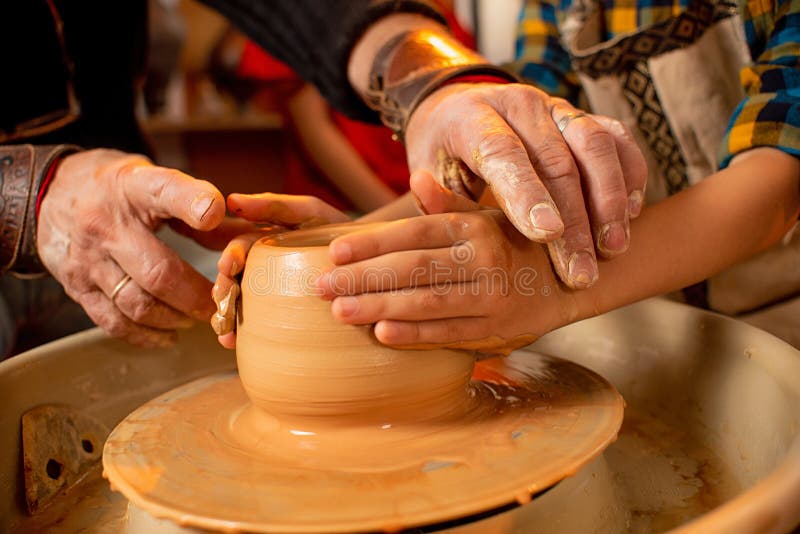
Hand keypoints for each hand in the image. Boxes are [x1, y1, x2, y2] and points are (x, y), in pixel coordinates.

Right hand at [37, 149, 226, 346]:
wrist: (49, 193)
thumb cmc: (118, 189)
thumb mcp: (153, 180)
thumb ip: (197, 208)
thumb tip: (243, 237)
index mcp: (132, 187)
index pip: (163, 191)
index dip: (192, 202)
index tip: (214, 213)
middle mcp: (106, 224)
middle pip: (157, 272)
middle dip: (197, 296)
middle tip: (223, 304)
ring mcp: (87, 259)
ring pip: (137, 304)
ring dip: (176, 318)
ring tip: (199, 317)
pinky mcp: (75, 287)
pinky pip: (113, 321)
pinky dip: (146, 335)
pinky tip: (169, 335)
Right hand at [212, 192, 349, 348]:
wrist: (375, 263)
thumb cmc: (340, 233)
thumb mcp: (310, 213)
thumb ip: (276, 205)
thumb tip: (232, 201)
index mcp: (265, 243)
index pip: (239, 250)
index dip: (230, 257)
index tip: (228, 266)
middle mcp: (263, 269)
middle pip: (234, 280)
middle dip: (223, 290)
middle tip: (222, 300)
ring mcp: (271, 295)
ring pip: (239, 305)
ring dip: (226, 316)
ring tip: (225, 329)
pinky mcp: (283, 319)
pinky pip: (256, 328)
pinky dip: (241, 334)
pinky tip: (233, 342)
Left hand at [315, 203, 576, 355]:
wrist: (575, 279)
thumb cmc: (517, 243)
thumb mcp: (488, 216)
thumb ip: (449, 204)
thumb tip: (417, 177)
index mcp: (475, 226)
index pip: (415, 233)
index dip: (373, 243)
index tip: (334, 252)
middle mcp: (484, 259)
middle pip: (413, 269)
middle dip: (363, 278)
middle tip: (321, 286)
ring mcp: (492, 297)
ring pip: (426, 302)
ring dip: (379, 308)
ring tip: (339, 312)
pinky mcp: (498, 330)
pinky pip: (450, 333)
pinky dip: (415, 336)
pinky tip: (381, 334)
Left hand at [405, 83, 646, 288]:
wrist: (461, 109)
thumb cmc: (444, 153)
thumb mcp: (430, 172)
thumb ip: (440, 198)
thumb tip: (438, 209)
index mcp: (474, 117)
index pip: (504, 153)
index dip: (527, 193)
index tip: (547, 235)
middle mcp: (520, 105)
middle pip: (557, 160)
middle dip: (575, 221)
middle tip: (580, 273)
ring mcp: (556, 107)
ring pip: (595, 144)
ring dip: (610, 200)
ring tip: (613, 249)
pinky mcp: (582, 116)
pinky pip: (617, 138)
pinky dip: (630, 174)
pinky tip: (631, 215)